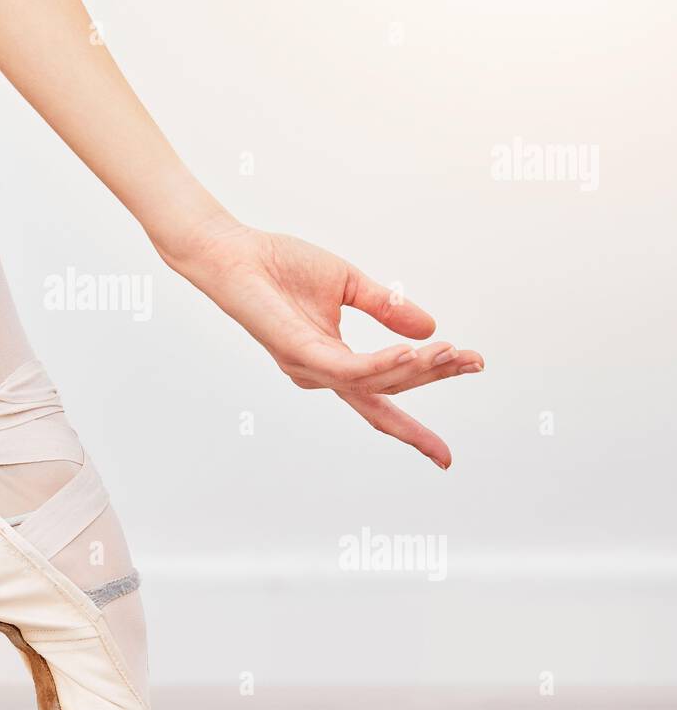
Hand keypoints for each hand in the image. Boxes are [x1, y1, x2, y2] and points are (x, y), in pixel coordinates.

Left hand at [160, 217, 482, 468]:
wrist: (235, 252)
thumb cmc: (280, 265)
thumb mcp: (348, 285)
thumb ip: (388, 309)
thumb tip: (432, 330)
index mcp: (332, 362)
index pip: (381, 400)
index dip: (412, 429)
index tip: (445, 457)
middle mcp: (321, 374)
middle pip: (387, 392)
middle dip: (434, 380)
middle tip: (474, 363)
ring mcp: (309, 369)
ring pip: (375, 382)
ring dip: (419, 369)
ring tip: (453, 353)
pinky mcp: (299, 354)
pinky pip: (351, 368)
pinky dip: (384, 364)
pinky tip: (413, 350)